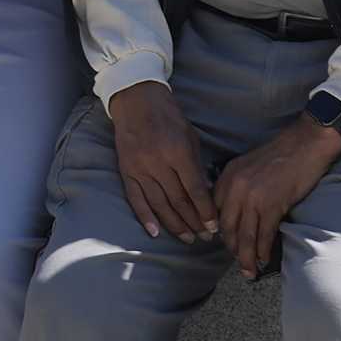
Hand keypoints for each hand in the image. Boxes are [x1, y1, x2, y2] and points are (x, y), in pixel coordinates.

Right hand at [108, 80, 217, 243]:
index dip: (205, 212)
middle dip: (194, 222)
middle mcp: (157, 163)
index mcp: (177, 152)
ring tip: (187, 238)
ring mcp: (139, 168)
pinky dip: (145, 217)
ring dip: (174, 224)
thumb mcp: (190, 137)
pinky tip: (155, 232)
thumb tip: (205, 194)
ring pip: (159, 204)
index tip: (214, 227)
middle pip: (178, 201)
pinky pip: (135, 198)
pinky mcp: (126, 171)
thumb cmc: (168, 117)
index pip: (195, 190)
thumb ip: (196, 166)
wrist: (136, 102)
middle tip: (205, 238)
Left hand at [214, 114, 340, 279]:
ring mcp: (253, 197)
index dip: (219, 231)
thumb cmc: (279, 155)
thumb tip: (233, 212)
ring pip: (245, 235)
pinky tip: (264, 259)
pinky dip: (263, 249)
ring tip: (248, 271)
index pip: (215, 211)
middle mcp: (235, 188)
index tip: (224, 244)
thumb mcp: (246, 166)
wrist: (305, 144)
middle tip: (237, 262)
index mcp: (226, 178)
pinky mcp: (273, 204)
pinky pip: (264, 233)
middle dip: (231, 248)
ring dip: (246, 256)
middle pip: (227, 227)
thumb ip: (235, 186)